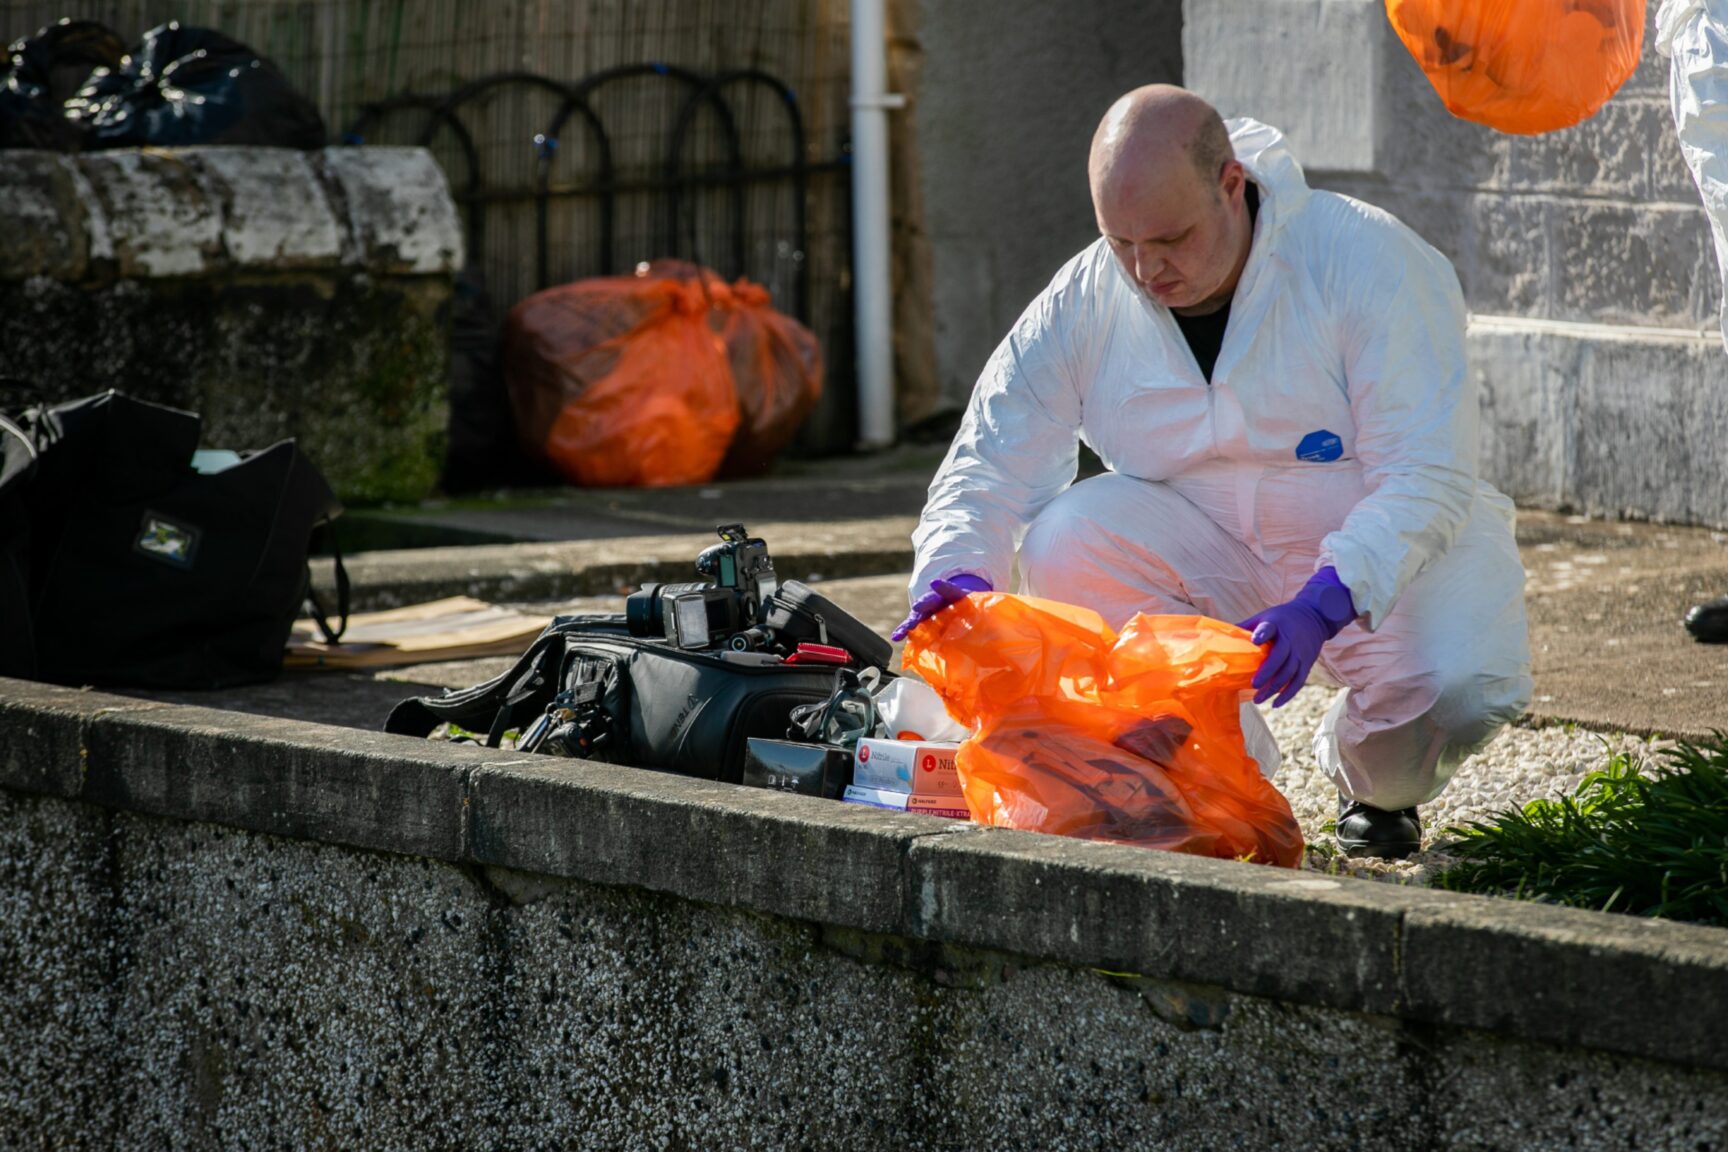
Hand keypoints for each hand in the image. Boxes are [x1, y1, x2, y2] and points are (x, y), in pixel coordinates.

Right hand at [890, 573, 991, 641]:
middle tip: (918, 607)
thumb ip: (995, 623)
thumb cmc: (978, 612)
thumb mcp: (988, 613)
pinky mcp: (924, 621)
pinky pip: (913, 626)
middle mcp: (942, 601)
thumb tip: (1006, 636)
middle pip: (932, 600)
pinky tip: (897, 637)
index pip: (951, 590)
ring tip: (905, 629)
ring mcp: (931, 611)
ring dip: (913, 621)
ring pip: (920, 613)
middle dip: (925, 603)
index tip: (935, 583)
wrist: (963, 606)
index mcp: (958, 596)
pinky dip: (905, 630)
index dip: (944, 587)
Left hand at [1236, 567, 1355, 706]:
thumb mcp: (1264, 616)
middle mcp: (1290, 640)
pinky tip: (1275, 704)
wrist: (1314, 617)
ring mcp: (1299, 653)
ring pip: (1288, 673)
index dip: (1262, 633)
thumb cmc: (1281, 619)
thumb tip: (1218, 637)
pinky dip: (1288, 694)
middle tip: (1254, 685)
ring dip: (1274, 688)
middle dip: (1267, 672)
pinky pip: (1298, 681)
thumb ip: (1245, 627)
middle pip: (1280, 658)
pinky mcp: (1306, 664)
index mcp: (1276, 625)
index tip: (1256, 640)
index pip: (1269, 628)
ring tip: (1258, 699)